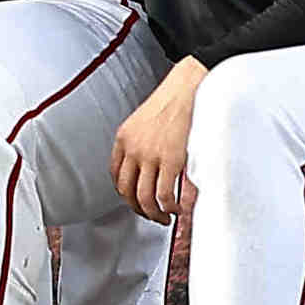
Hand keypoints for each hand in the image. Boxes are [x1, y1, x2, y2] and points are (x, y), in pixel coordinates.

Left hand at [110, 57, 208, 220]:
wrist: (188, 87)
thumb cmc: (172, 101)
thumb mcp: (145, 121)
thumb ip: (142, 142)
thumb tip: (149, 164)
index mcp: (124, 138)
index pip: (115, 174)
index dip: (124, 192)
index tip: (134, 199)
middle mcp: (132, 149)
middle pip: (125, 191)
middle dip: (137, 209)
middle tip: (150, 215)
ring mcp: (150, 156)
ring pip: (143, 198)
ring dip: (153, 214)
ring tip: (164, 217)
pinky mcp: (170, 160)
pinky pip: (163, 195)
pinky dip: (168, 207)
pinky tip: (176, 209)